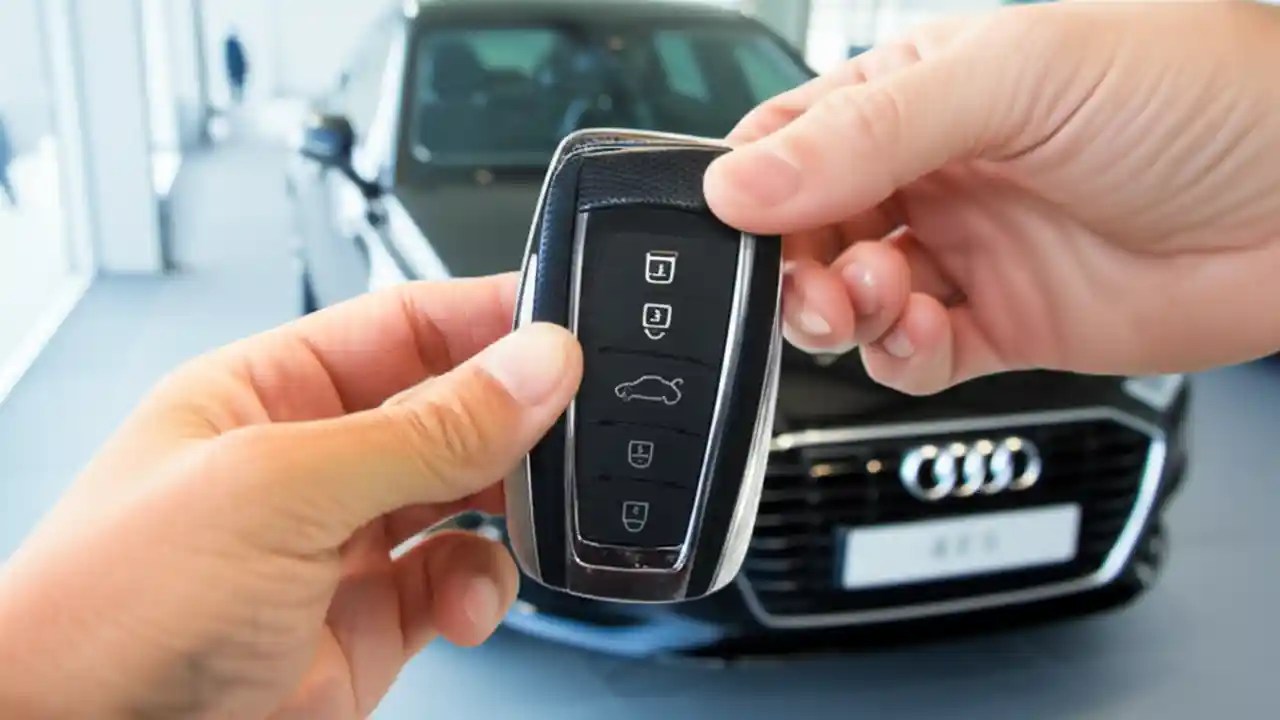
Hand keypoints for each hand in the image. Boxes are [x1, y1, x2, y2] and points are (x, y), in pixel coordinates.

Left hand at [0, 274, 581, 718]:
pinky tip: (473, 602)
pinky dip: (485, 589)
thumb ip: (420, 430)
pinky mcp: (371, 625)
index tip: (560, 324)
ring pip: (464, 499)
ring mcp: (341, 549)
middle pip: (444, 411)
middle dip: (508, 421)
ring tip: (522, 515)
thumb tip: (532, 367)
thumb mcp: (279, 490)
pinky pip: (459, 583)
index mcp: (264, 394)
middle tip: (566, 424)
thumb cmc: (108, 614)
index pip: (399, 326)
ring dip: (506, 509)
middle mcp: (307, 464)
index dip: (483, 317)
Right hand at [706, 0, 1279, 394]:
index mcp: (920, 93)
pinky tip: (929, 334)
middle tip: (813, 287)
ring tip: (879, 303)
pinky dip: (903, 359)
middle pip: (807, 234)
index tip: (738, 230)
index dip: (752, 190)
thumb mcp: (1014, 80)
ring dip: (843, 315)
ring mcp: (969, 252)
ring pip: (853, 302)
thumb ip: (867, 133)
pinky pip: (917, 359)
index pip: (789, 142)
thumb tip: (740, 184)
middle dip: (791, 268)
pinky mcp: (1005, 325)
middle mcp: (934, 173)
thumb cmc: (1197, 94)